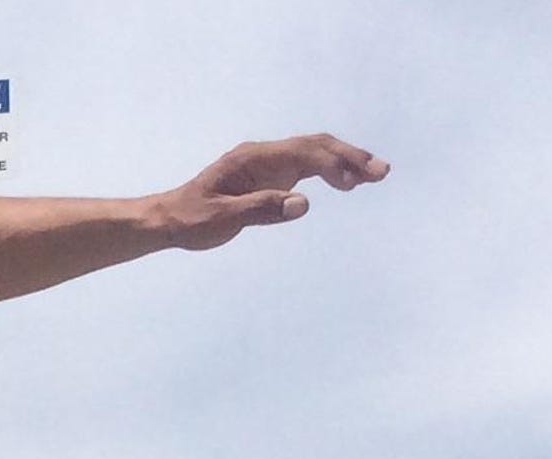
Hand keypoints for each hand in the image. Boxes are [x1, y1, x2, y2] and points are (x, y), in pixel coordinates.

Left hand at [152, 134, 388, 250]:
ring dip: (345, 162)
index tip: (358, 179)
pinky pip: (306, 167)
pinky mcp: (270, 176)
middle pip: (315, 146)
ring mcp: (268, 164)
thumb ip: (260, 210)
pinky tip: (348, 183)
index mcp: (251, 159)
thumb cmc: (191, 219)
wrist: (169, 219)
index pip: (302, 153)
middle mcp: (263, 155)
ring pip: (314, 154)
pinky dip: (330, 171)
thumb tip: (302, 203)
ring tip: (375, 176)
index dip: (334, 164)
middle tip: (382, 172)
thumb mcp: (221, 219)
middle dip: (350, 156)